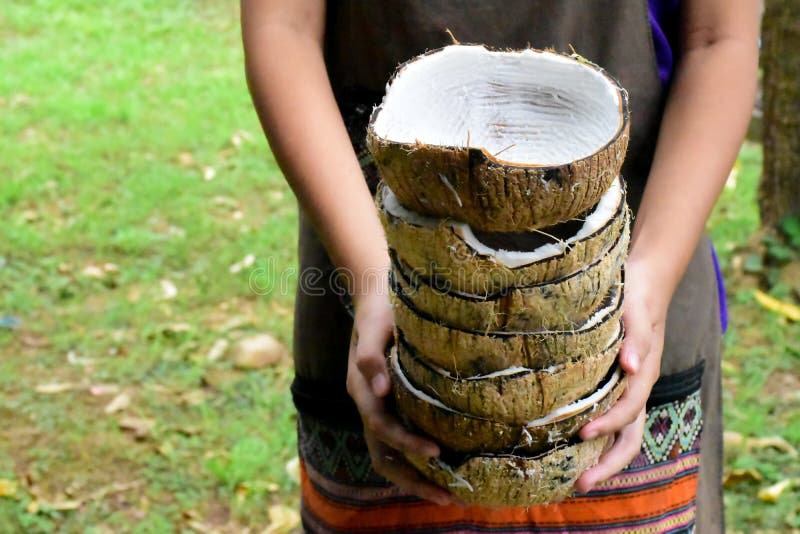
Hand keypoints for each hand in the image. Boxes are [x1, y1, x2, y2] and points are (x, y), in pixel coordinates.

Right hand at [345, 291, 453, 504]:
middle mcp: (367, 404)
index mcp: (360, 388)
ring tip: (448, 493)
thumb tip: (380, 392)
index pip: (382, 427)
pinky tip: (442, 465)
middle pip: (383, 455)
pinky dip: (415, 460)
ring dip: (415, 477)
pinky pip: (397, 442)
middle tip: (448, 496)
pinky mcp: (388, 405)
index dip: (407, 443)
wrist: (374, 295)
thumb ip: (371, 358)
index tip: (437, 452)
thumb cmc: (380, 308)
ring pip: (388, 454)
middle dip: (412, 479)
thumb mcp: (376, 325)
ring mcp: (375, 407)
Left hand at [575, 265, 666, 492]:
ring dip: (601, 459)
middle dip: (608, 464)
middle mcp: (637, 389)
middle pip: (630, 438)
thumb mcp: (635, 312)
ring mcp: (628, 390)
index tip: (581, 433)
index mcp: (644, 375)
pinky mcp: (616, 386)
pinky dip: (595, 438)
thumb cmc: (636, 298)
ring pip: (621, 435)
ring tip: (575, 479)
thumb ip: (636, 339)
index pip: (628, 410)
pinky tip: (570, 447)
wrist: (642, 284)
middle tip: (580, 485)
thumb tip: (633, 367)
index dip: (607, 425)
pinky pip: (609, 420)